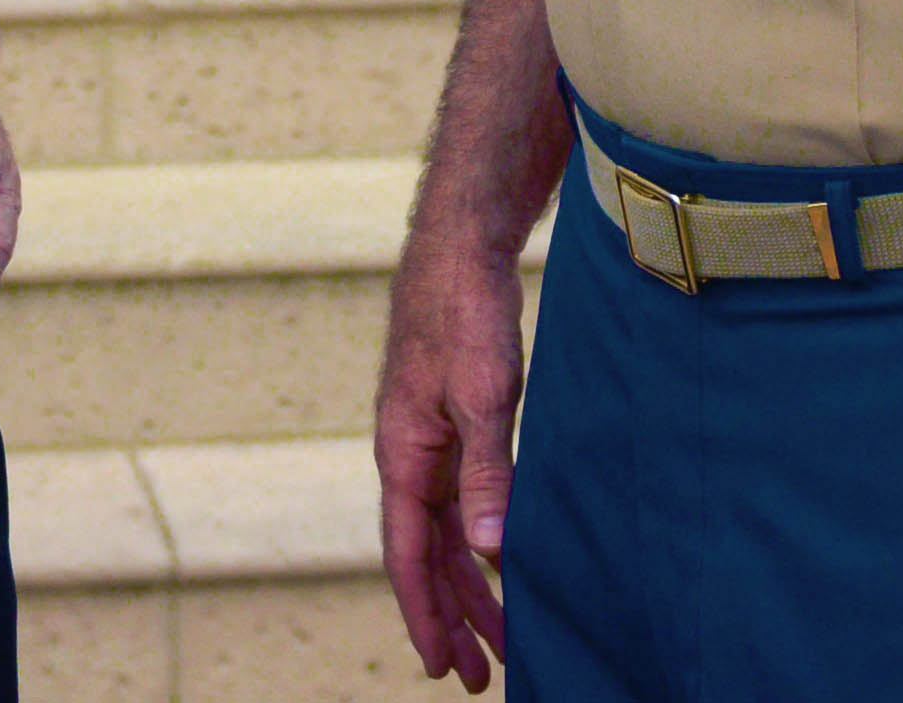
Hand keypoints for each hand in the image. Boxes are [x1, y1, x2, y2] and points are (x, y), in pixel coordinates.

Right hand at [372, 231, 525, 691]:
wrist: (462, 243)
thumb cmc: (465, 311)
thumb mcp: (482, 393)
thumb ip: (487, 473)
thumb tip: (487, 551)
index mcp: (402, 452)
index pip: (405, 555)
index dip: (424, 615)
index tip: (441, 668)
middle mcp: (408, 452)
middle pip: (423, 553)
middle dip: (451, 615)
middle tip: (479, 675)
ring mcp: (428, 435)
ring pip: (442, 529)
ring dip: (466, 583)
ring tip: (499, 634)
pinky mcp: (452, 419)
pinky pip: (458, 498)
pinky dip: (476, 537)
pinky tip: (500, 555)